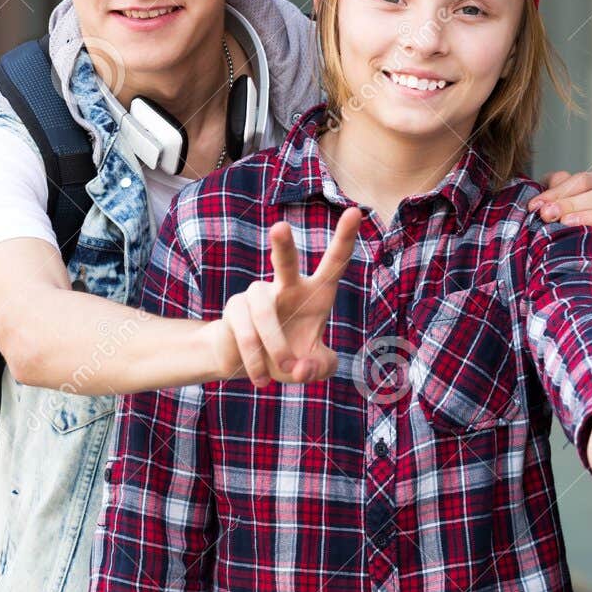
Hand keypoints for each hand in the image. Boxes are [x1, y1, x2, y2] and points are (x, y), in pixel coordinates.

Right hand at [210, 207, 361, 386]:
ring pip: (263, 315)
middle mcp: (286, 286)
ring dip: (275, 347)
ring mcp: (257, 294)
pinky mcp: (234, 308)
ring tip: (285, 371)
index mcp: (316, 293)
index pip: (334, 262)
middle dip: (282, 245)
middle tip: (280, 227)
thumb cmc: (289, 358)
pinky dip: (257, 360)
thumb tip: (303, 367)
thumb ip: (321, 368)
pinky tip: (262, 378)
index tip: (356, 212)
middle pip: (284, 262)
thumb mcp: (314, 367)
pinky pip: (245, 334)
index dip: (345, 238)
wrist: (249, 365)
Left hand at [528, 170, 591, 234]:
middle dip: (571, 203)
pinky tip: (583, 237)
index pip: (583, 181)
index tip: (535, 205)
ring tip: (565, 223)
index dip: (558, 191)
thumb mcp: (553, 202)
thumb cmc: (559, 220)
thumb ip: (549, 194)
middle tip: (546, 214)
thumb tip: (540, 203)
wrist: (567, 254)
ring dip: (590, 217)